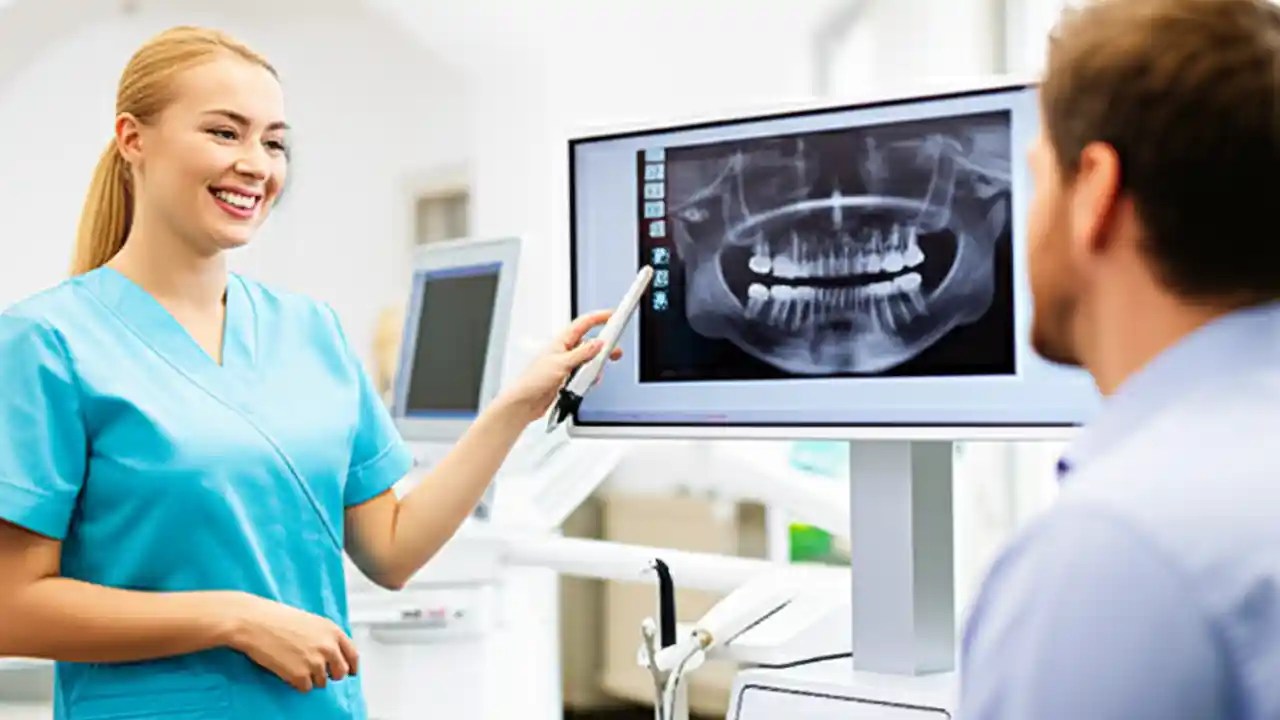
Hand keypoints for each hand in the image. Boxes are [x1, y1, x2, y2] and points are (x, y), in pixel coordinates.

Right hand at [222, 593, 358, 691]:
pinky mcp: (300, 675)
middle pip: (340, 672)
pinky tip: (287, 670)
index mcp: (333, 631)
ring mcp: (315, 662)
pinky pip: (306, 688)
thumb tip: (333, 654)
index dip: (351, 665)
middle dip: (330, 674)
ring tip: (295, 664)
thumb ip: (326, 637)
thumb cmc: (278, 618)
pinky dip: (297, 683)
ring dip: (311, 678)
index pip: (353, 655)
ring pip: (322, 682)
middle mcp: (329, 647)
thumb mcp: (311, 621)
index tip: (350, 672)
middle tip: (317, 671)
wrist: (255, 623)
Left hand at [498, 310, 622, 423]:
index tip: (613, 315)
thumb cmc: (533, 381)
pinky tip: (586, 383)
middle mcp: (565, 351)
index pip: (583, 323)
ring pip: (589, 361)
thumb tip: (598, 344)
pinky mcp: (568, 379)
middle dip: (603, 347)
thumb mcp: (561, 364)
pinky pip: (584, 375)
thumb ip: (582, 354)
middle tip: (615, 351)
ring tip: (596, 373)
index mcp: (561, 341)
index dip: (599, 317)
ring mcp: (567, 365)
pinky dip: (589, 378)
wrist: (524, 403)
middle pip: (590, 343)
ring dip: (594, 367)